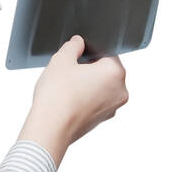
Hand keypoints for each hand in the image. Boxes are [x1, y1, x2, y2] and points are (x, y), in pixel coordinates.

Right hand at [17, 34, 128, 167]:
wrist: (50, 128)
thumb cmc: (57, 96)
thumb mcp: (61, 60)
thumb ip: (72, 46)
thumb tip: (78, 43)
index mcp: (116, 72)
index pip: (106, 51)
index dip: (88, 49)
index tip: (75, 54)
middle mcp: (120, 91)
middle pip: (105, 70)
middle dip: (88, 67)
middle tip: (69, 71)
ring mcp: (112, 108)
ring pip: (101, 86)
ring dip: (87, 83)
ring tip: (67, 87)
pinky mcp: (102, 119)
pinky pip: (95, 101)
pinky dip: (84, 98)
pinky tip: (68, 99)